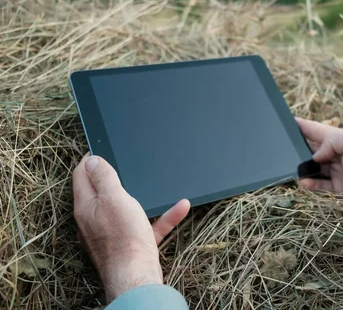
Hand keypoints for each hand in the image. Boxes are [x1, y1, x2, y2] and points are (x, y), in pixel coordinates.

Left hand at [72, 154, 190, 302]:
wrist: (136, 275)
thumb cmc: (123, 237)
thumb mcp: (113, 198)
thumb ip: (103, 178)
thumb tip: (92, 160)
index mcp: (87, 205)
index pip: (81, 175)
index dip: (90, 159)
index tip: (102, 148)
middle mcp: (95, 219)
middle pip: (102, 192)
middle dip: (115, 177)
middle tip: (127, 163)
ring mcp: (113, 233)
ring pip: (128, 208)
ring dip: (144, 196)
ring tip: (156, 184)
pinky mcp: (132, 244)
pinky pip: (149, 225)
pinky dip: (163, 216)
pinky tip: (181, 207)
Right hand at [296, 118, 342, 228]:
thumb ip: (331, 142)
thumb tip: (316, 155)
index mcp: (342, 138)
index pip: (318, 129)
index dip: (303, 125)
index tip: (288, 121)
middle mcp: (339, 153)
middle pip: (314, 148)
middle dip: (300, 147)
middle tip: (282, 147)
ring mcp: (339, 170)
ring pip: (316, 166)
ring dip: (304, 167)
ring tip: (290, 167)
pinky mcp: (340, 186)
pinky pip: (322, 183)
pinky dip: (312, 183)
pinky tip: (303, 182)